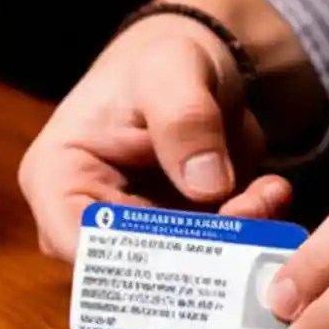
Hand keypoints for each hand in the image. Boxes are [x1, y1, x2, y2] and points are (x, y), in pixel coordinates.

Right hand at [19, 0, 322, 260]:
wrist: (195, 62)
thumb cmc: (160, 57)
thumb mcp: (171, 71)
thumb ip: (184, 121)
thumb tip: (207, 187)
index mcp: (57, 179)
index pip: (78, 245)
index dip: (132, 262)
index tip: (196, 249)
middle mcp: (88, 220)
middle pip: (134, 270)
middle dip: (198, 254)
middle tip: (250, 215)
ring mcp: (136, 236)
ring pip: (183, 270)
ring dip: (233, 243)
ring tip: (267, 196)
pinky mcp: (180, 240)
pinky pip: (216, 255)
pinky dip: (250, 230)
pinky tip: (271, 192)